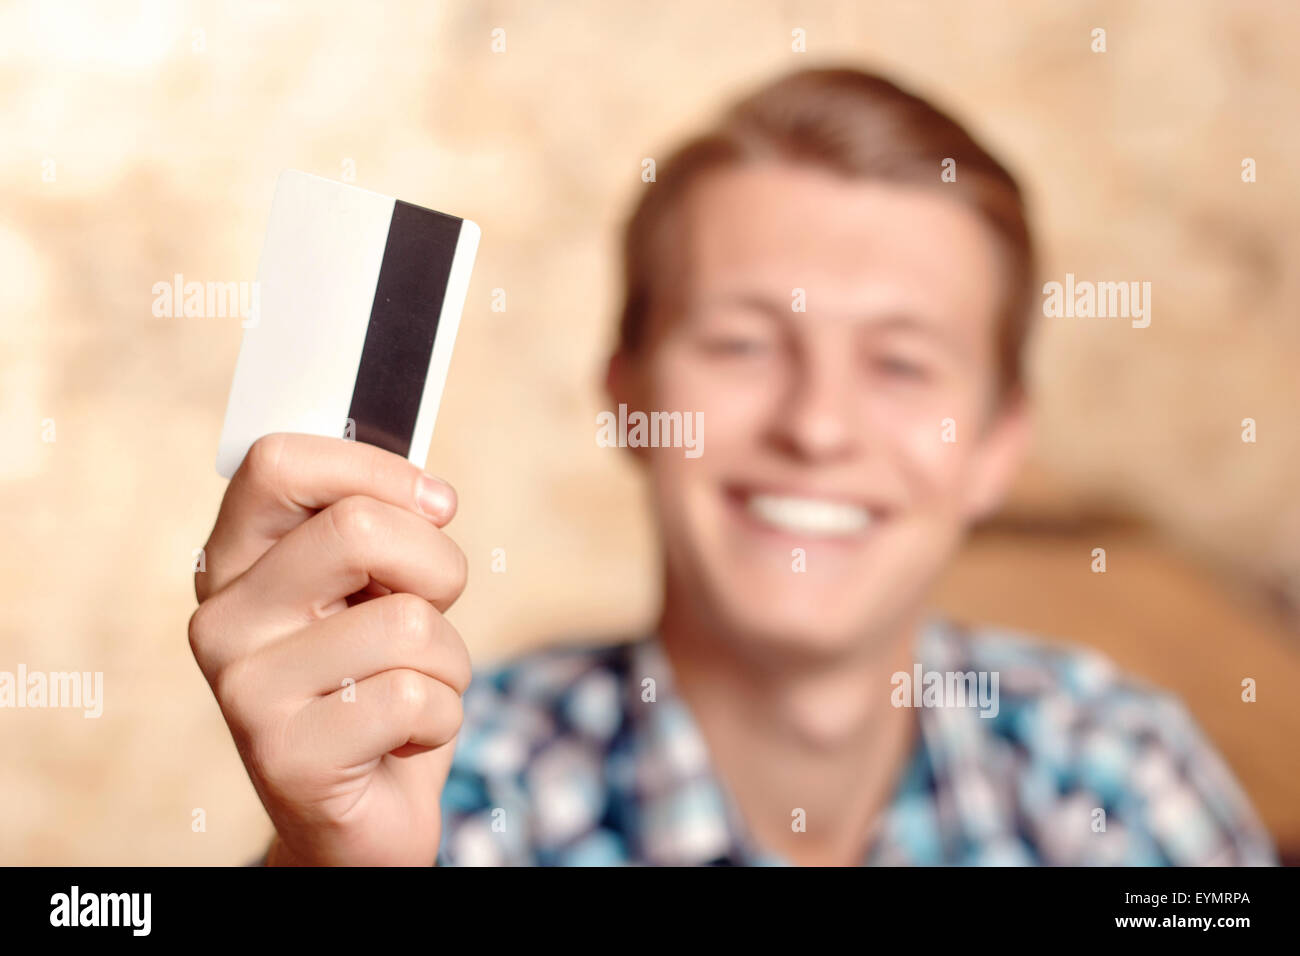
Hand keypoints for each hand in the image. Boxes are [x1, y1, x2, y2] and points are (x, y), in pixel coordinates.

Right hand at [188, 433, 469, 864]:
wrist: (359, 817)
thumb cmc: (376, 684)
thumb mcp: (374, 592)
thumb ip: (379, 532)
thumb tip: (430, 495)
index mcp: (234, 563)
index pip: (277, 463)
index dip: (374, 468)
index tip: (436, 503)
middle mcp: (222, 620)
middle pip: (358, 529)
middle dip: (437, 566)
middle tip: (435, 607)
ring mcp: (245, 689)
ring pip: (408, 620)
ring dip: (449, 658)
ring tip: (414, 688)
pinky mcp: (286, 756)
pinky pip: (417, 696)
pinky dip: (443, 716)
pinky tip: (403, 738)